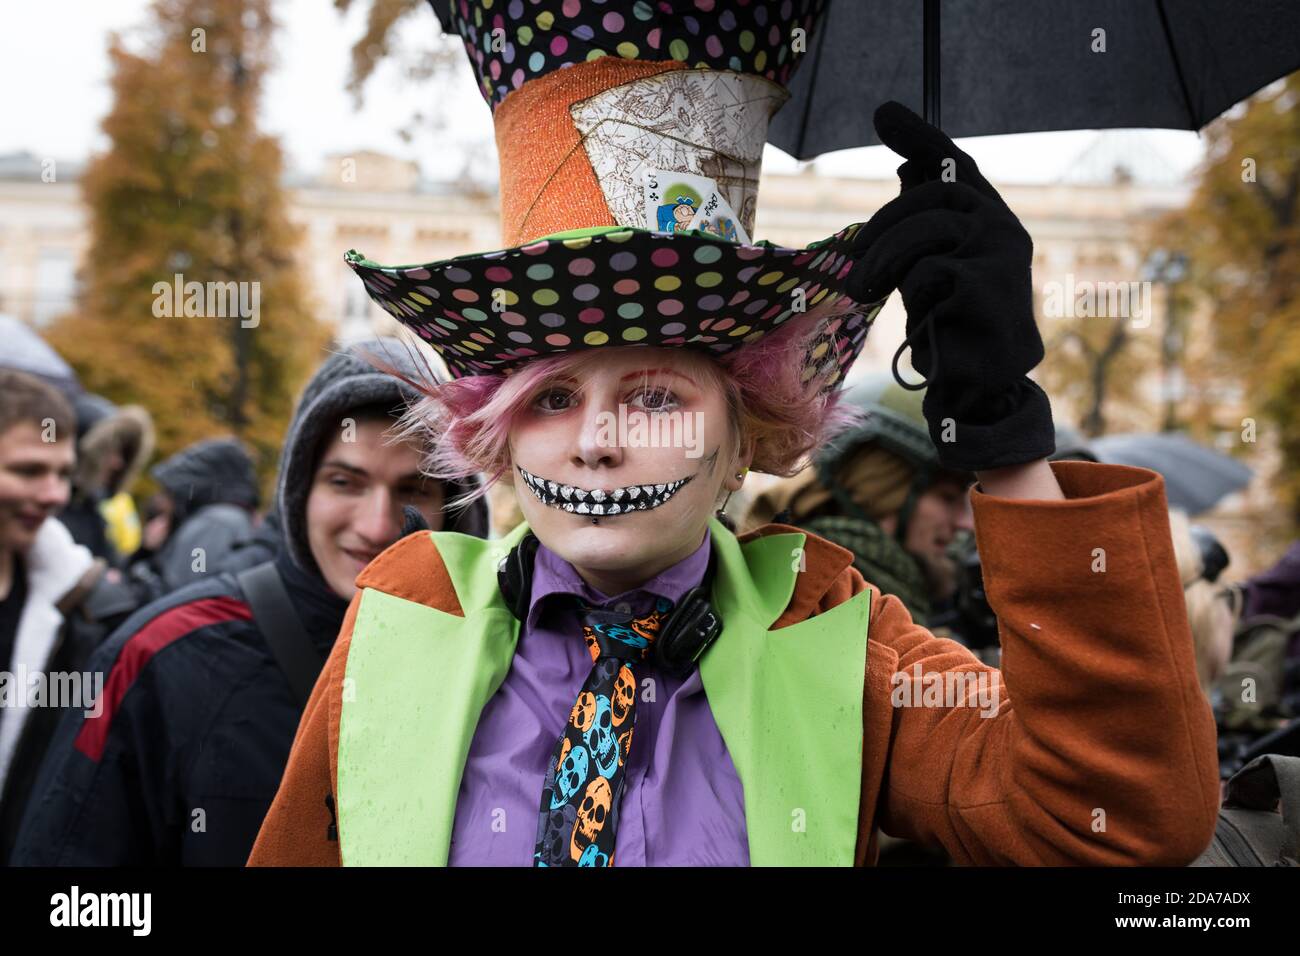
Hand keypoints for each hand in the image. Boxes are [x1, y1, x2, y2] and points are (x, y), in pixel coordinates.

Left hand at [845, 101, 1054, 471]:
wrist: (978, 387)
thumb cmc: (951, 328)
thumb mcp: (932, 268)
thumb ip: (923, 224)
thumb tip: (906, 167)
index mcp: (990, 220)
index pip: (955, 164)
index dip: (920, 136)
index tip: (884, 113)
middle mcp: (1005, 228)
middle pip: (935, 193)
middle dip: (885, 221)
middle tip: (853, 257)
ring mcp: (1002, 255)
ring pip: (927, 228)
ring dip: (886, 258)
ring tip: (864, 289)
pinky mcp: (989, 285)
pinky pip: (930, 271)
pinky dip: (912, 294)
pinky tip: (921, 318)